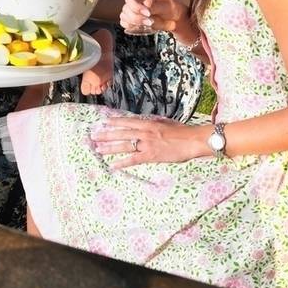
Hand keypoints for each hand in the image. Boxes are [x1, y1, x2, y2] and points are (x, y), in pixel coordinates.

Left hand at [88, 115, 208, 166]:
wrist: (193, 140)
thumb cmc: (183, 132)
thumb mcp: (166, 124)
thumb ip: (155, 125)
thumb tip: (147, 124)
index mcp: (149, 123)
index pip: (128, 121)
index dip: (115, 122)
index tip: (105, 122)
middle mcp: (145, 132)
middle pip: (122, 133)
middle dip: (107, 135)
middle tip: (94, 136)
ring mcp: (147, 144)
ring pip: (124, 145)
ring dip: (110, 147)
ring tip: (98, 149)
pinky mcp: (151, 155)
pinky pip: (133, 159)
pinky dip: (122, 163)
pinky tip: (113, 165)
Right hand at [120, 0, 184, 34]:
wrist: (174, 18)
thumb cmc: (171, 9)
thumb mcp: (167, 6)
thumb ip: (157, 5)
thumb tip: (147, 2)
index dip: (136, 6)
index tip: (148, 13)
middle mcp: (134, 1)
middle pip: (126, 9)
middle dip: (137, 17)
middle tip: (150, 22)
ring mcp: (131, 10)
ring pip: (124, 16)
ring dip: (136, 22)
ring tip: (150, 24)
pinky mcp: (131, 20)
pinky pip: (124, 23)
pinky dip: (131, 26)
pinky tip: (141, 26)